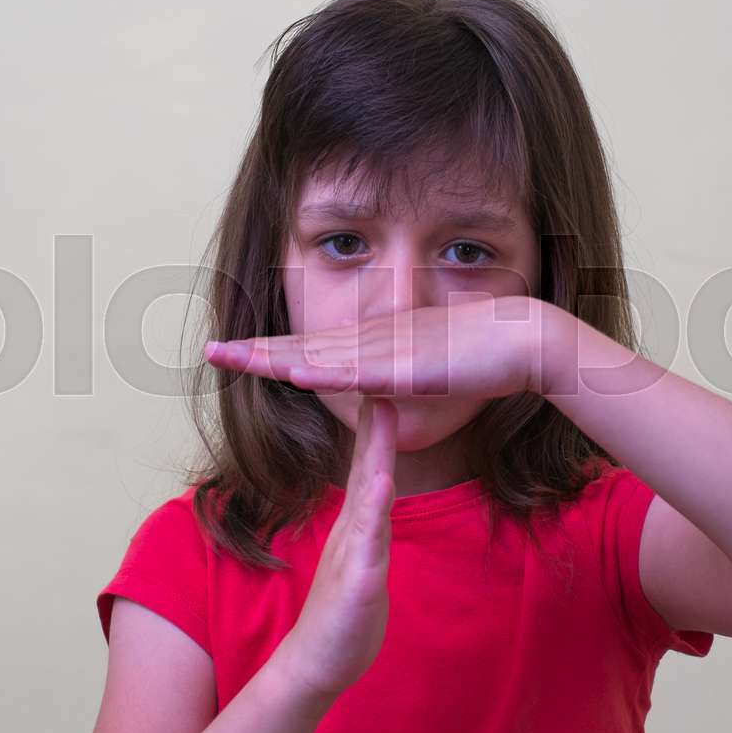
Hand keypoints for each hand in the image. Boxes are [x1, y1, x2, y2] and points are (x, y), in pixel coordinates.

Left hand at [203, 295, 551, 399]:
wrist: (522, 338)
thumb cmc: (480, 356)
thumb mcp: (423, 373)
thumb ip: (394, 382)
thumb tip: (372, 394)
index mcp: (373, 345)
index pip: (310, 350)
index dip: (270, 351)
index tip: (234, 352)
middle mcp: (371, 342)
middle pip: (302, 348)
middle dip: (254, 351)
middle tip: (210, 351)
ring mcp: (386, 351)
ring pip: (319, 356)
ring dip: (274, 358)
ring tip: (233, 357)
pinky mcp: (407, 366)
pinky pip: (358, 372)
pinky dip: (324, 374)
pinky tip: (294, 374)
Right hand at [271, 396, 398, 702]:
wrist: (317, 665)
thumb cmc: (346, 614)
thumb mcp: (367, 561)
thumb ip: (373, 526)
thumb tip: (381, 494)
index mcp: (360, 525)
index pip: (371, 466)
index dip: (380, 425)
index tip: (388, 381)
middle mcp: (354, 530)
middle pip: (367, 466)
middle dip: (377, 421)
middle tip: (383, 372)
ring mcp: (353, 554)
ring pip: (367, 496)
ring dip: (375, 453)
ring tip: (382, 413)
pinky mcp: (357, 582)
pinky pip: (367, 542)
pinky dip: (374, 512)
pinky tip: (382, 486)